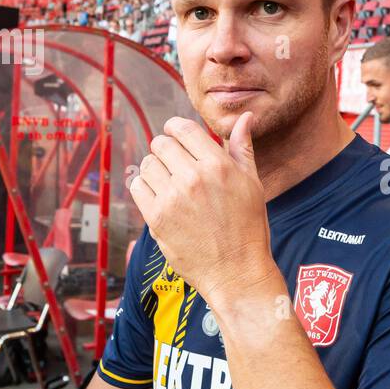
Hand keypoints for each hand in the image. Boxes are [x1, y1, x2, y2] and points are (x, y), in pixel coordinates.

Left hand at [128, 113, 277, 315]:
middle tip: (176, 165)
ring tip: (169, 183)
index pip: (182, 128)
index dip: (176, 128)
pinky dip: (145, 188)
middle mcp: (193, 178)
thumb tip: (245, 117)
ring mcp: (172, 198)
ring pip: (146, 164)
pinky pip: (137, 187)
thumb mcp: (252, 184)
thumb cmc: (248, 228)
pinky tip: (160, 197)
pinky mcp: (156, 218)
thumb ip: (242, 147)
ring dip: (155, 169)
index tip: (177, 136)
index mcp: (218, 165)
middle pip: (161, 144)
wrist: (236, 271)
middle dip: (166, 150)